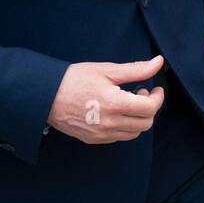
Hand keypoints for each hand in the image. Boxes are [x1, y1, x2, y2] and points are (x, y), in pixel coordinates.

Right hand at [48, 56, 165, 143]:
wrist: (46, 95)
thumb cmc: (74, 79)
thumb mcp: (107, 70)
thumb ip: (136, 69)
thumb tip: (158, 63)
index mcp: (115, 104)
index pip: (150, 108)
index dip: (158, 97)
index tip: (155, 88)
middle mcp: (109, 123)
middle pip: (146, 123)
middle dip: (149, 108)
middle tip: (140, 94)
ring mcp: (101, 134)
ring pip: (134, 133)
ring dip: (138, 118)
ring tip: (127, 102)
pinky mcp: (93, 139)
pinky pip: (118, 137)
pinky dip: (124, 126)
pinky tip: (115, 112)